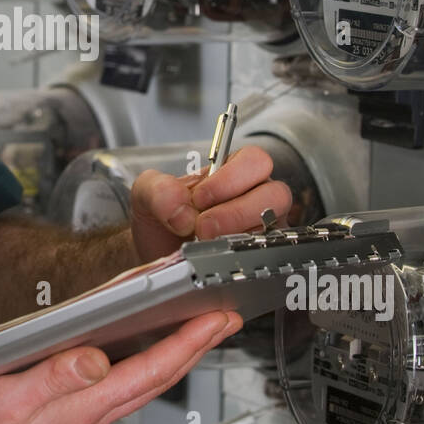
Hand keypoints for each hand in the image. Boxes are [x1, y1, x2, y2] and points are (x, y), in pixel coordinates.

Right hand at [0, 310, 241, 423]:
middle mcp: (88, 416)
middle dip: (196, 348)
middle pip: (157, 380)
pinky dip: (142, 370)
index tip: (216, 319)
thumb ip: (52, 379)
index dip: (187, 344)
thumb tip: (97, 360)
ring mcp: (80, 421)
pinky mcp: (66, 420)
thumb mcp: (4, 398)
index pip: (149, 371)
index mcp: (80, 407)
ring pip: (141, 387)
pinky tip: (139, 360)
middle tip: (225, 320)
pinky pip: (118, 392)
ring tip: (196, 334)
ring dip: (174, 359)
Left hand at [129, 145, 292, 262]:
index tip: (200, 198)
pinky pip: (270, 259)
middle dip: (237, 211)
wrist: (156, 261)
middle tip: (203, 226)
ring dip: (240, 235)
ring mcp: (262, 232)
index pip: (255, 161)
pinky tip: (218, 262)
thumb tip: (182, 209)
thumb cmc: (162, 223)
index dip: (230, 178)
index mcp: (231, 175)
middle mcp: (254, 200)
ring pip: (277, 227)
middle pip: (276, 194)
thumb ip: (157, 189)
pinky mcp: (260, 262)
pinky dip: (244, 260)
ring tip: (208, 243)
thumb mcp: (146, 197)